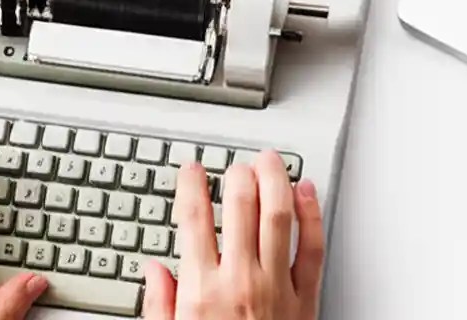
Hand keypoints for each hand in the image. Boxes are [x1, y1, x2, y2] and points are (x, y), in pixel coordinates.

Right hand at [144, 150, 325, 319]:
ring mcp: (278, 286)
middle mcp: (241, 281)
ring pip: (279, 216)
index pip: (194, 221)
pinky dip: (312, 214)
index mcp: (202, 291)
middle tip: (233, 165)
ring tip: (269, 161)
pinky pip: (313, 247)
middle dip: (236, 176)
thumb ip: (160, 305)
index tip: (191, 171)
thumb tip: (153, 271)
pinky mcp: (307, 298)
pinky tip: (307, 192)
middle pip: (240, 208)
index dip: (191, 187)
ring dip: (275, 180)